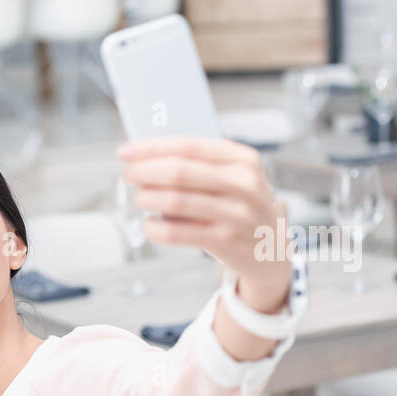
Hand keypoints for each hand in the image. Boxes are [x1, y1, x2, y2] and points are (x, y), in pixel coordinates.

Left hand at [118, 136, 291, 311]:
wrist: (270, 249)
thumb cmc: (241, 206)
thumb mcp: (234, 177)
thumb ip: (201, 164)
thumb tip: (148, 155)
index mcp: (243, 160)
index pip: (190, 146)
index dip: (153, 148)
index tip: (126, 151)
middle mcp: (243, 184)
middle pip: (180, 172)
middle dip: (145, 172)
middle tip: (129, 175)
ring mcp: (236, 214)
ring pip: (176, 201)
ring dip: (147, 198)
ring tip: (139, 198)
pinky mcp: (224, 241)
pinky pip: (177, 233)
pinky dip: (155, 228)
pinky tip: (149, 224)